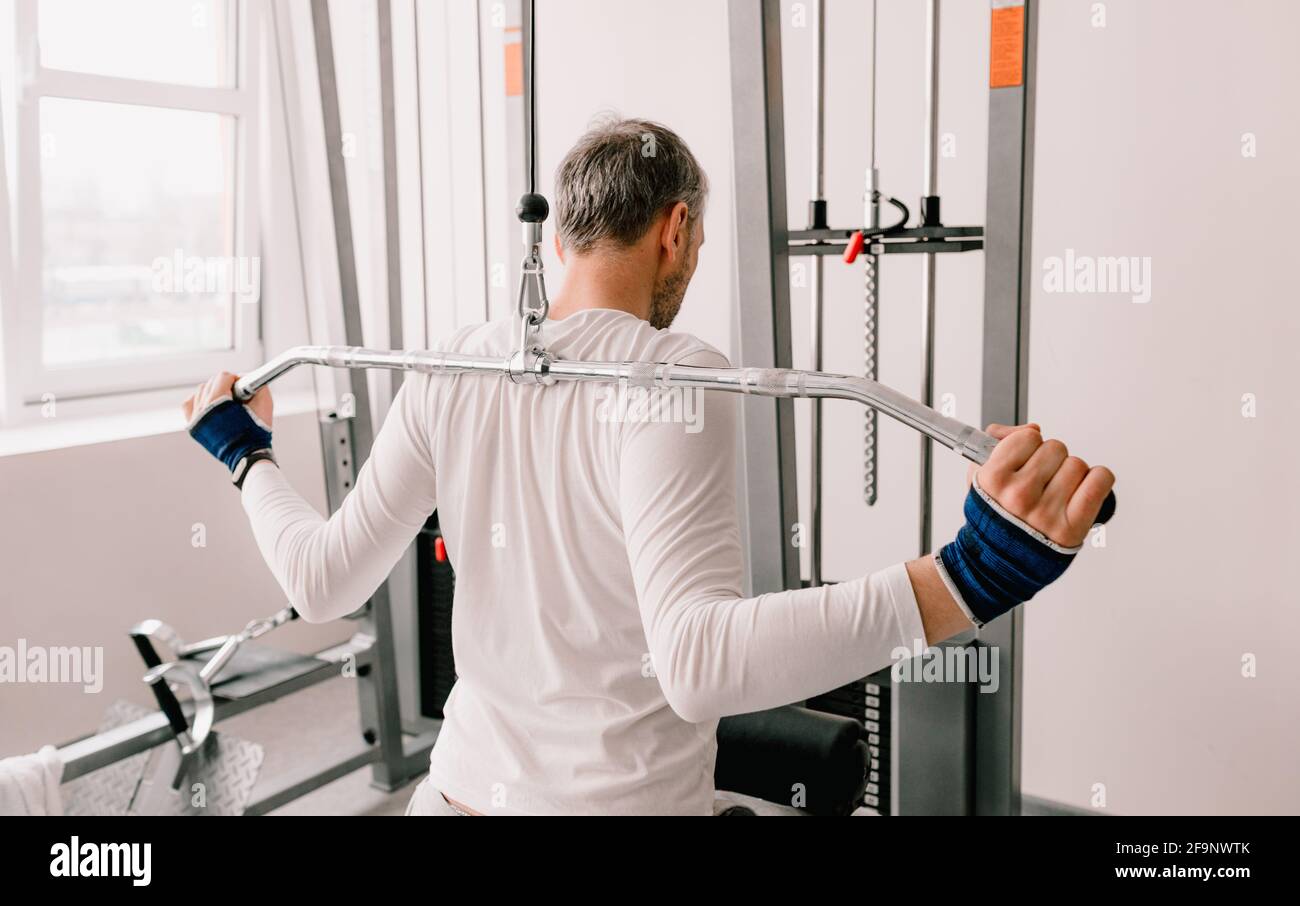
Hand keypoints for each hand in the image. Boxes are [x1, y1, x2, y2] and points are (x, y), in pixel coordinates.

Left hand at [182, 372, 272, 429]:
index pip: (223, 377)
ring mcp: (196, 418)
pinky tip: (208, 403)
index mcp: (218, 402)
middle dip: (225, 384)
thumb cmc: (256, 432)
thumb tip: (245, 377)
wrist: (247, 455)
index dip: (235, 379)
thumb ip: (257, 385)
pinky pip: (189, 404)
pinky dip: (198, 399)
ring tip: (225, 400)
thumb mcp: (264, 404)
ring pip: (200, 391)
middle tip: (237, 394)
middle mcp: (203, 409)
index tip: (242, 385)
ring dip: (213, 390)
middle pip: (211, 382)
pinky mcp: (193, 426)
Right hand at [974, 424, 1114, 547]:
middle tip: (1041, 478)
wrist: (1000, 559)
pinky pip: (1100, 480)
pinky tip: (1083, 488)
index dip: (1027, 445)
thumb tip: (1032, 429)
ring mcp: (1046, 513)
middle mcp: (1019, 496)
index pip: (1028, 437)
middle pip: (1056, 447)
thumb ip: (999, 442)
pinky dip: (1098, 479)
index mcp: (993, 480)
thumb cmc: (994, 514)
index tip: (1023, 459)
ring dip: (1070, 473)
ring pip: (1077, 464)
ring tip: (1056, 490)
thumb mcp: (979, 475)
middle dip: (1050, 459)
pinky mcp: (1072, 528)